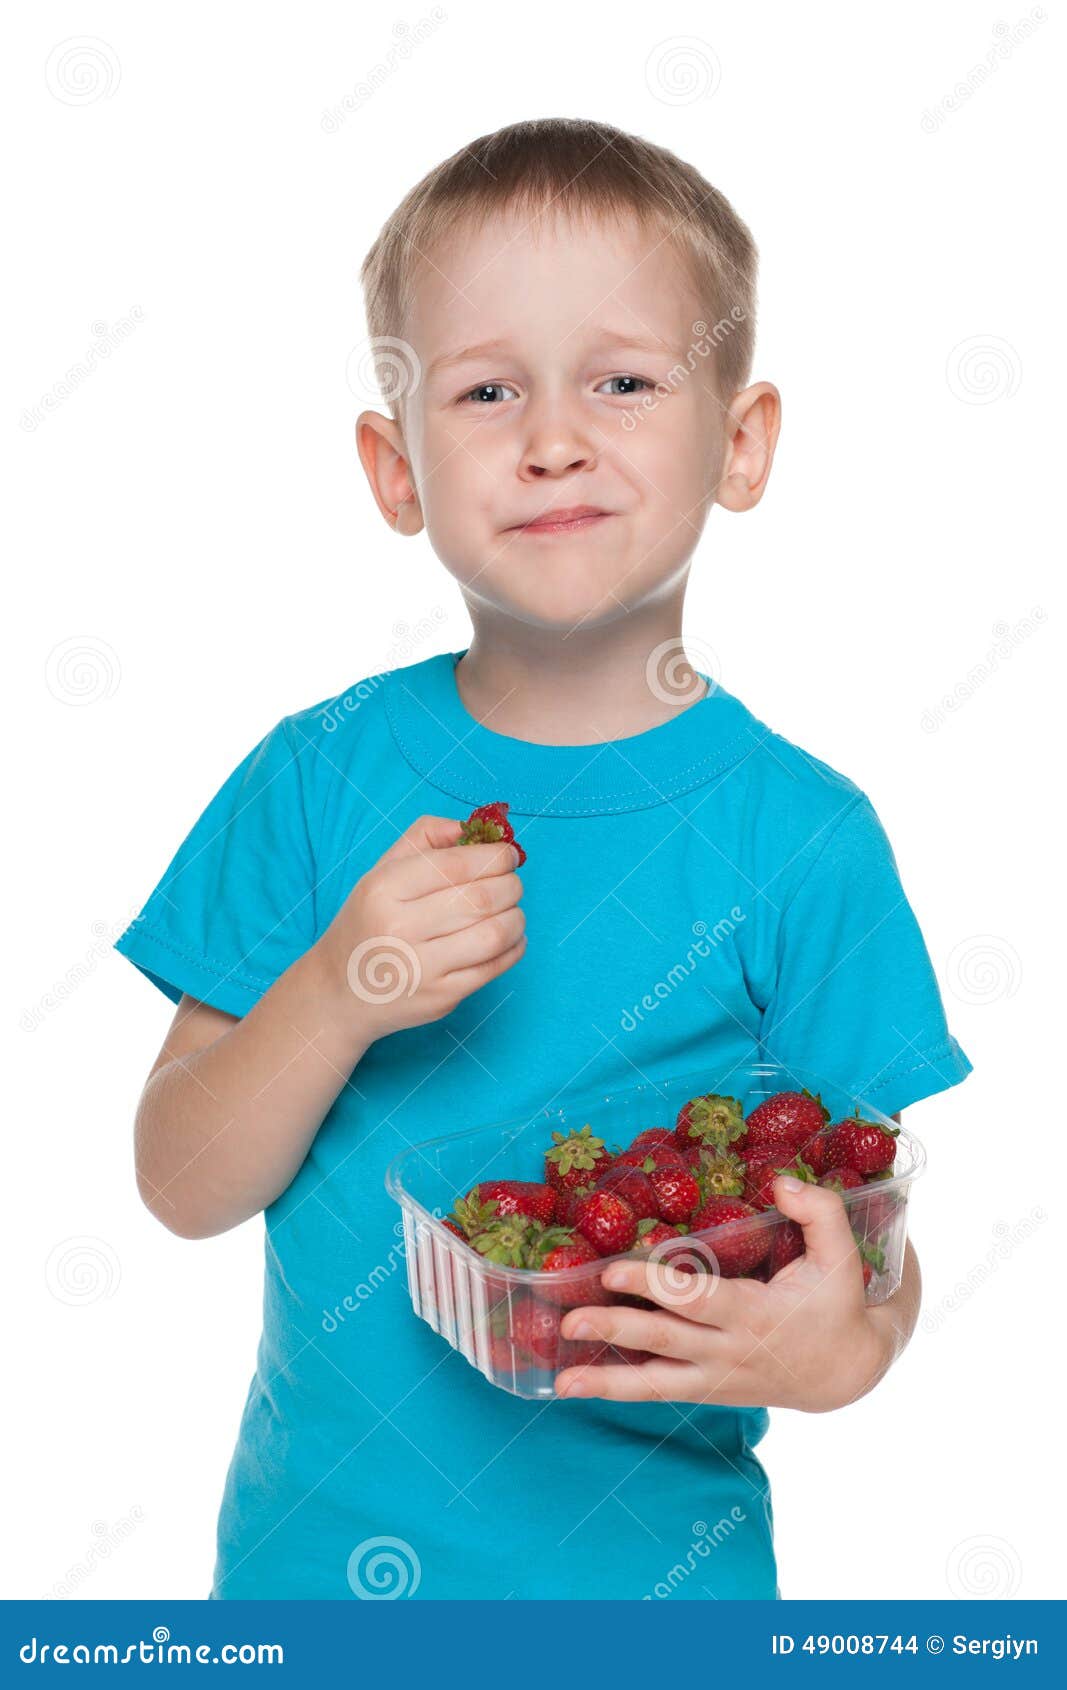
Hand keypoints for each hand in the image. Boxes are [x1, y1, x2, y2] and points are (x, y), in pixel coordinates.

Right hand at [312, 813, 524, 1039]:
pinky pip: (495, 967)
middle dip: (511, 885)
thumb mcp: (380, 871)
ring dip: (516, 917)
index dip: (495, 856)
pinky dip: (514, 947)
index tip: (507, 856)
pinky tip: (509, 937)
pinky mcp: (440, 997)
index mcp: (384, 889)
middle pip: (482, 898)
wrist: (338, 992)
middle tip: (512, 883)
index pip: (457, 864)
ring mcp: (422, 967)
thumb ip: (425, 838)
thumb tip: (474, 826)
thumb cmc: (368, 923)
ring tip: (512, 910)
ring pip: (495, 934)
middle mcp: (400, 928)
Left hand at [555, 1175, 903, 1410]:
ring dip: (607, 1381)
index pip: (697, 1299)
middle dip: (616, 1329)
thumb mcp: (842, 1255)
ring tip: (562, 1380)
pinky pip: (659, 1393)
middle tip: (571, 1320)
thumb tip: (780, 1181)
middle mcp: (728, 1351)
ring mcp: (715, 1377)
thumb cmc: (837, 1304)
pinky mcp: (706, 1390)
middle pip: (664, 1341)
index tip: (612, 1269)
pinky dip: (620, 1390)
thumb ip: (820, 1211)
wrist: (845, 1373)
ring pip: (655, 1384)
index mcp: (755, 1315)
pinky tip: (580, 1384)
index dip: (654, 1285)